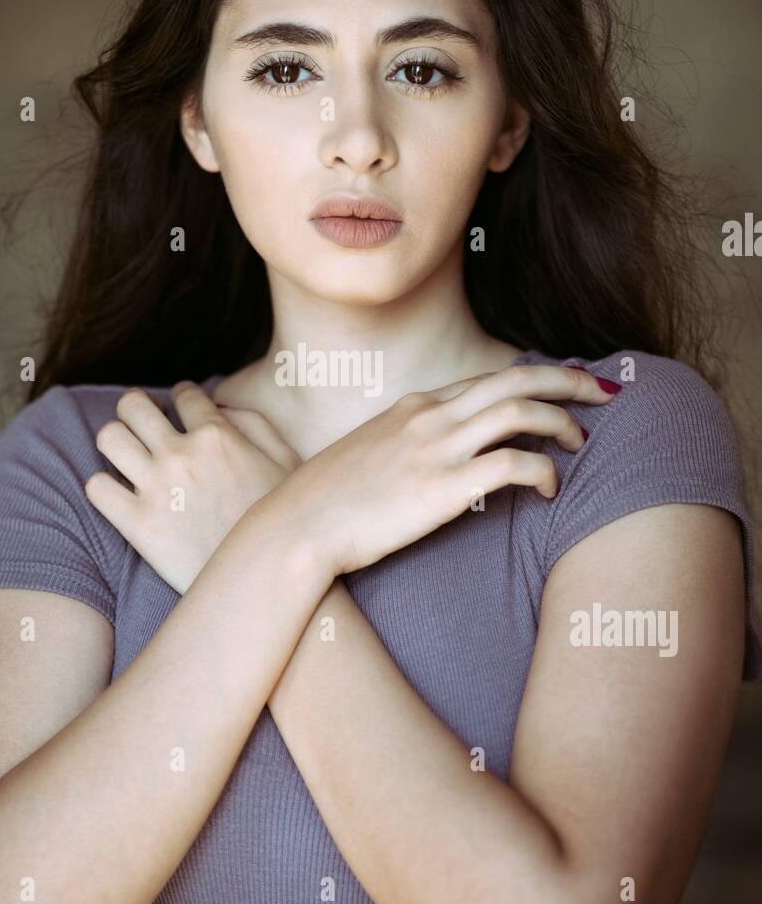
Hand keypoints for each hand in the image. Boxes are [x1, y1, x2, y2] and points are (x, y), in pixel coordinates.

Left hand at [84, 382, 300, 594]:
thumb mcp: (287, 460)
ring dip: (117, 441)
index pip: (184, 393)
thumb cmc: (282, 518)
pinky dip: (104, 487)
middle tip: (145, 422)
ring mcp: (156, 489)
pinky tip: (121, 493)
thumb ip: (254, 423)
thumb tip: (219, 408)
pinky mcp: (138, 526)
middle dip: (138, 407)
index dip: (182, 395)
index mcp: (217, 435)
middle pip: (132, 405)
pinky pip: (97, 488)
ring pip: (108, 438)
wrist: (269, 577)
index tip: (180, 405)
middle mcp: (181, 455)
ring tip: (129, 454)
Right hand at [278, 363, 620, 576]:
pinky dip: (544, 471)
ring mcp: (436, 449)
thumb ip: (406, 444)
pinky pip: (514, 465)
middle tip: (606, 389)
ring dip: (562, 422)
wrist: (297, 525)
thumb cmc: (326, 500)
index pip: (487, 379)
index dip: (535, 378)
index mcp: (414, 407)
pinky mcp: (443, 488)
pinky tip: (550, 490)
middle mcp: (430, 417)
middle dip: (569, 379)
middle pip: (516, 380)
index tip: (566, 387)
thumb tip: (437, 456)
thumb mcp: (368, 454)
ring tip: (580, 442)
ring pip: (521, 412)